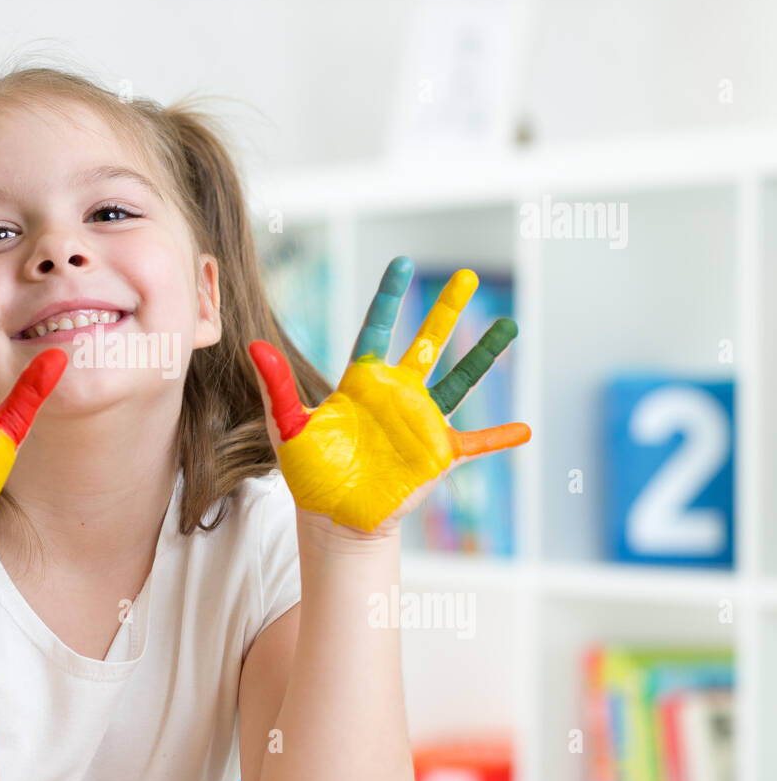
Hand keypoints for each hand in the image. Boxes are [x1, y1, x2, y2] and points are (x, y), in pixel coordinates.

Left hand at [248, 255, 530, 536]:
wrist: (332, 516)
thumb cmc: (309, 471)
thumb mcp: (287, 426)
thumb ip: (276, 385)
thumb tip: (254, 345)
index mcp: (362, 382)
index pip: (377, 329)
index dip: (389, 297)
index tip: (403, 264)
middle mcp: (396, 394)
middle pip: (427, 342)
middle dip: (447, 309)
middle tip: (468, 275)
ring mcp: (420, 422)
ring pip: (460, 380)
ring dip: (483, 355)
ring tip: (509, 324)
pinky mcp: (437, 454)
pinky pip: (476, 443)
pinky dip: (500, 439)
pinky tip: (526, 429)